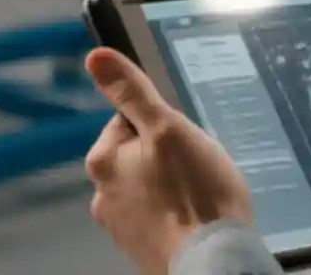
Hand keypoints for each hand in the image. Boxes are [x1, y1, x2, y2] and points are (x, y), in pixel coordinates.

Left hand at [84, 47, 254, 274]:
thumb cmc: (195, 195)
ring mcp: (121, 227)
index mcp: (103, 161)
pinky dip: (177, 215)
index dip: (162, 125)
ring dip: (172, 187)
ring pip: (151, 187)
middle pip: (139, 155)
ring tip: (200, 195)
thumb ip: (132, 92)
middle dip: (167, 157)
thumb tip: (96, 57)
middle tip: (197, 169)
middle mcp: (103, 196)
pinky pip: (160, 218)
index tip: (183, 141)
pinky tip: (197, 218)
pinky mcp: (142, 249)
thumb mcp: (167, 128)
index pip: (129, 120)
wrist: (213, 261)